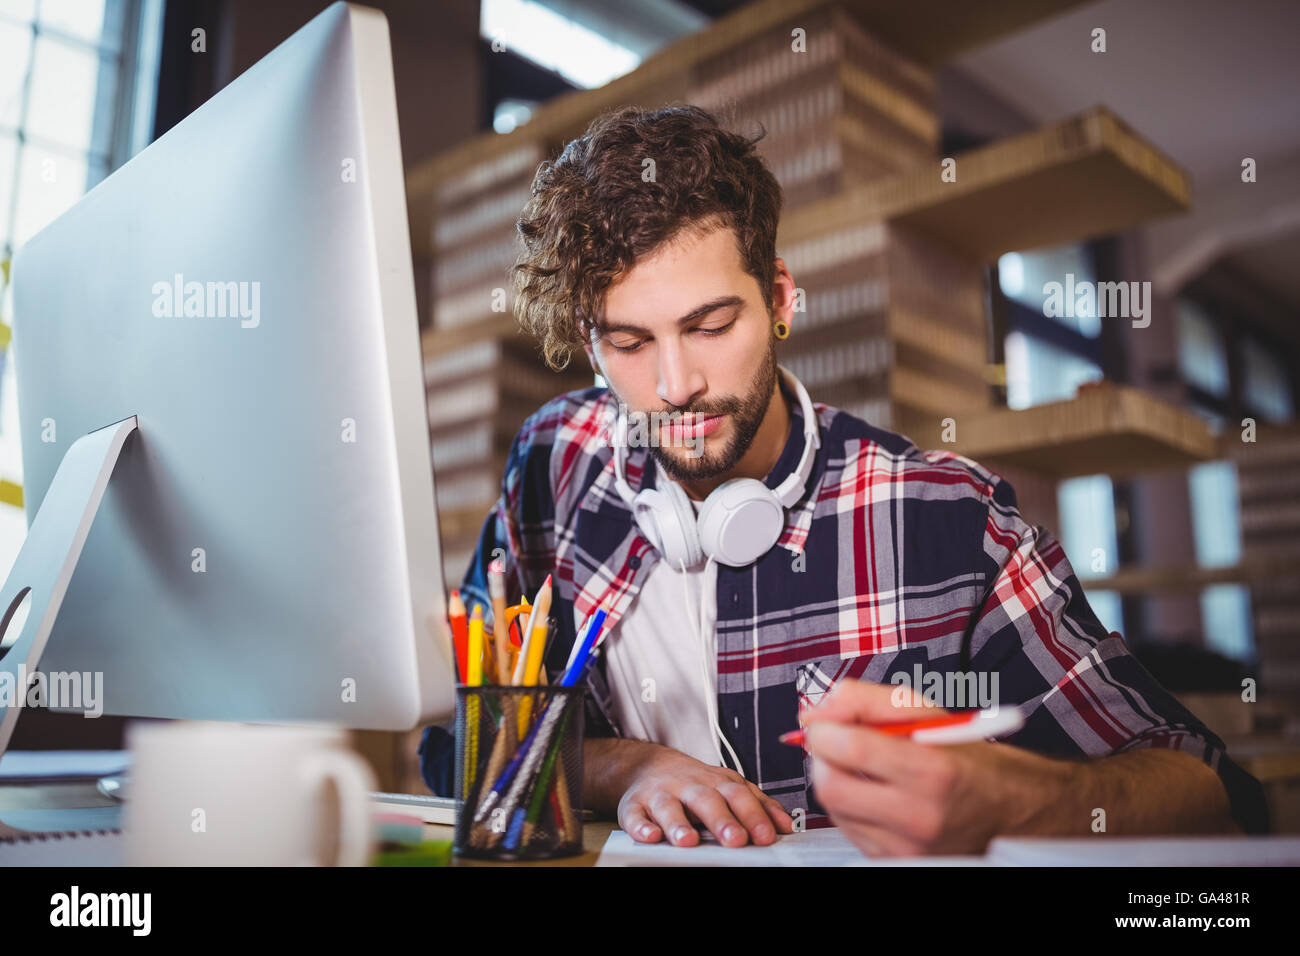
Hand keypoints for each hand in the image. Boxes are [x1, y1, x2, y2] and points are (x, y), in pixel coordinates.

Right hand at [617, 745, 794, 847]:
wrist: (649, 766)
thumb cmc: (695, 783)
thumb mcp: (729, 787)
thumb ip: (758, 805)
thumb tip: (786, 826)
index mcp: (716, 783)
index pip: (738, 796)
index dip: (753, 815)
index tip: (766, 836)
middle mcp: (689, 786)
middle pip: (706, 800)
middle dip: (721, 820)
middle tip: (735, 840)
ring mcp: (660, 795)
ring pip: (668, 807)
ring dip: (678, 824)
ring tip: (688, 841)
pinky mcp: (634, 805)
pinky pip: (634, 815)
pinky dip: (640, 826)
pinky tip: (650, 836)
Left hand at [799, 681, 1065, 856]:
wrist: (1009, 810)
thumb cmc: (968, 758)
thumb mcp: (926, 714)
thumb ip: (866, 701)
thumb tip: (816, 711)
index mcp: (932, 772)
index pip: (852, 749)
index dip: (823, 730)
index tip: (820, 722)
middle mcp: (919, 817)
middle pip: (831, 787)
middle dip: (821, 759)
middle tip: (834, 743)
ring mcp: (906, 848)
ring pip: (834, 810)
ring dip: (835, 781)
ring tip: (862, 768)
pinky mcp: (896, 862)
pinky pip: (849, 830)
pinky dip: (849, 807)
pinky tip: (872, 793)